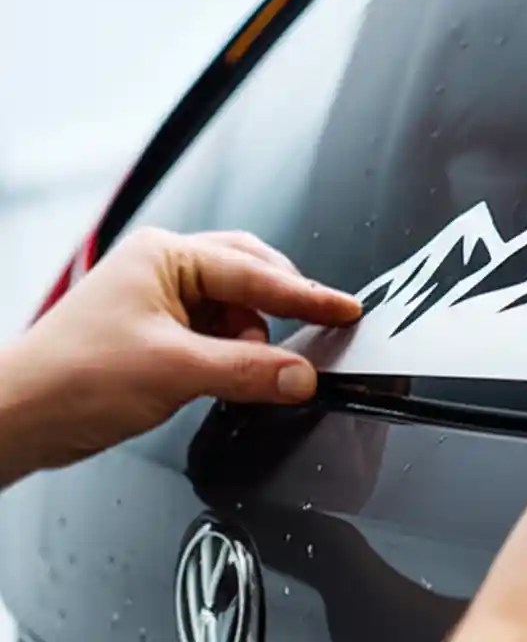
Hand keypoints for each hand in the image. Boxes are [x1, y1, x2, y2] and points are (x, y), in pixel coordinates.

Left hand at [0, 227, 360, 483]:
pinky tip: (233, 378)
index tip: (346, 310)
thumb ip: (249, 373)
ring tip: (252, 372)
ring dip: (253, 341)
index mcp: (164, 256)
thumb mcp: (175, 372)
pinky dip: (235, 356)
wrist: (20, 417)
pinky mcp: (159, 333)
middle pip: (251, 277)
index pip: (256, 273)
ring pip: (237, 310)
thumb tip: (302, 375)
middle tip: (319, 330)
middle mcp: (164, 269)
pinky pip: (219, 335)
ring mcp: (160, 300)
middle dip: (282, 308)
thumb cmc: (70, 378)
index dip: (308, 295)